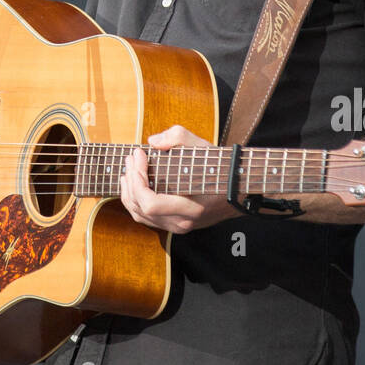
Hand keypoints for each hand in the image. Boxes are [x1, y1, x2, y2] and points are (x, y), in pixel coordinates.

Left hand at [119, 126, 237, 233]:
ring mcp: (177, 227)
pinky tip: (133, 184)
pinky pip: (145, 217)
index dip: (138, 178)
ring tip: (128, 170)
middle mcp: (182, 222)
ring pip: (139, 215)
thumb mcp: (203, 147)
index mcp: (191, 208)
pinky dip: (134, 201)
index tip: (139, 154)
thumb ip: (178, 137)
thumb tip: (153, 141)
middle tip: (131, 158)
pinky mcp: (173, 225)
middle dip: (131, 180)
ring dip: (128, 191)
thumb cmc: (220, 169)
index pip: (151, 203)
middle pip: (141, 208)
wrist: (237, 191)